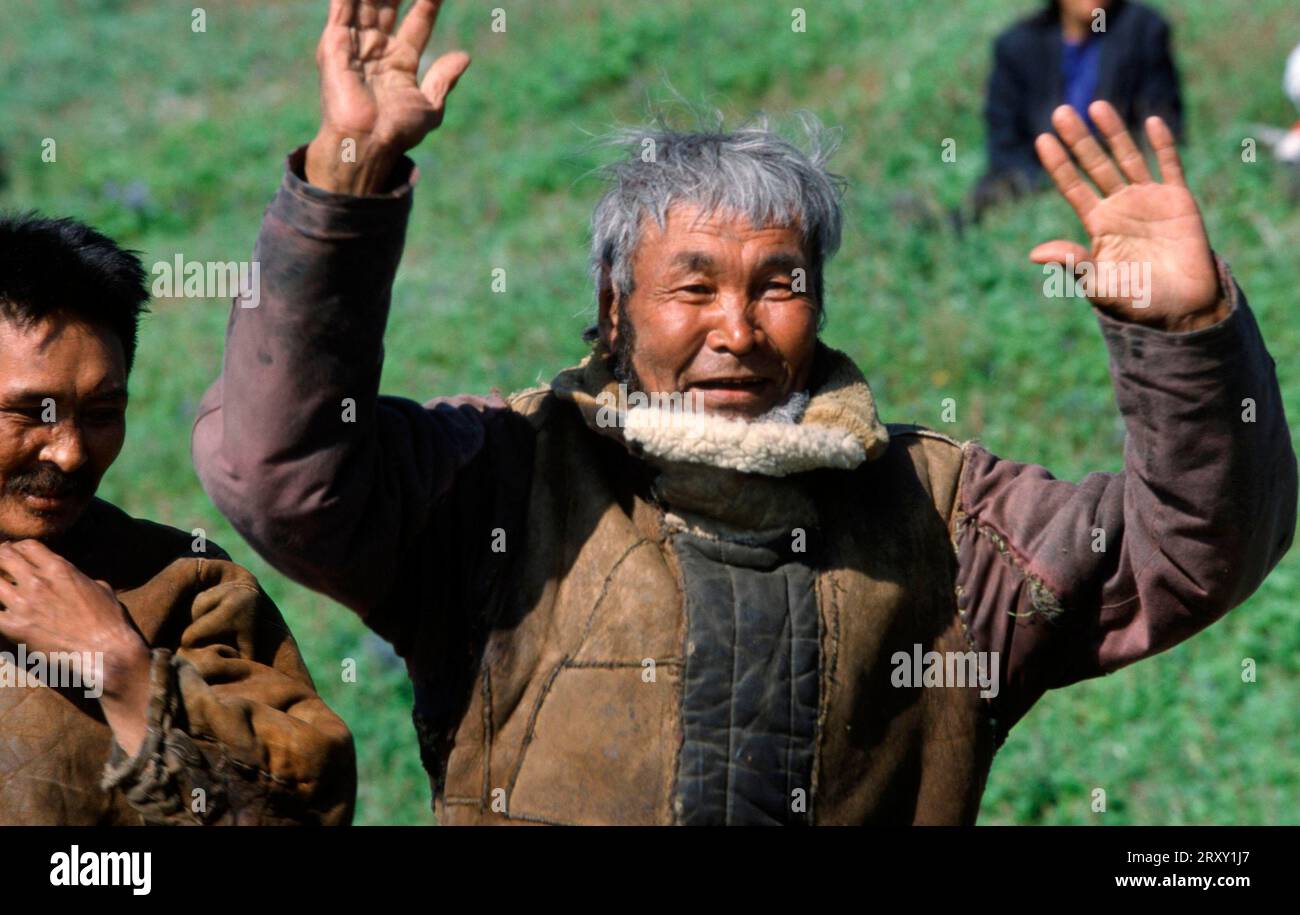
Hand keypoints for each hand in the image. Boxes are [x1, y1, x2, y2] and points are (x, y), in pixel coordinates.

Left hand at [0, 540, 150, 754]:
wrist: (106, 651)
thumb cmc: (110, 622)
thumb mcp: (101, 589)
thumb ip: (81, 579)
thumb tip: (78, 580)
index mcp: (60, 569)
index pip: (28, 546)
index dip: (18, 548)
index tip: (15, 554)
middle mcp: (38, 581)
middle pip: (5, 557)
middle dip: (1, 559)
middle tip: (0, 568)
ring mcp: (23, 604)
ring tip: (0, 590)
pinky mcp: (13, 627)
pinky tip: (1, 615)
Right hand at [305, 0, 470, 194]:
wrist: (367, 142)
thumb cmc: (397, 131)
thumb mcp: (430, 106)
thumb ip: (443, 79)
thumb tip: (464, 57)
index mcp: (399, 62)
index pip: (417, 22)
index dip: (429, 3)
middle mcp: (376, 50)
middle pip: (390, 6)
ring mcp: (355, 45)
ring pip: (367, 2)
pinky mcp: (335, 44)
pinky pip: (341, 7)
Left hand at [1031, 101, 1228, 332]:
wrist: (1181, 307)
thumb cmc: (1136, 300)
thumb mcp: (1098, 283)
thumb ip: (1072, 263)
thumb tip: (1034, 254)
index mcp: (1098, 224)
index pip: (1072, 187)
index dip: (1059, 164)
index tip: (1042, 139)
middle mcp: (1120, 206)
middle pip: (1095, 165)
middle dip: (1078, 139)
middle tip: (1060, 112)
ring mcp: (1149, 199)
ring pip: (1127, 157)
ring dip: (1113, 132)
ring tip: (1096, 105)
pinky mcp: (1178, 199)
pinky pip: (1169, 166)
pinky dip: (1162, 145)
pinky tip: (1150, 122)